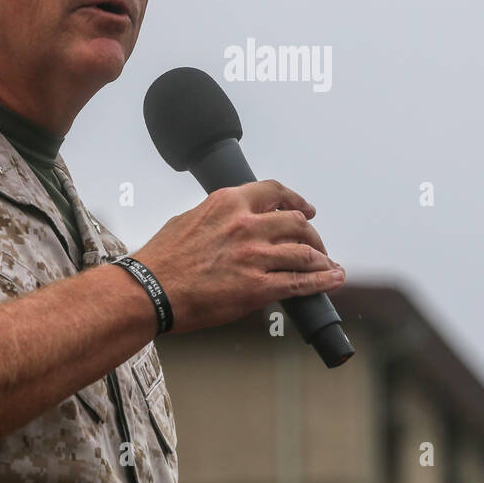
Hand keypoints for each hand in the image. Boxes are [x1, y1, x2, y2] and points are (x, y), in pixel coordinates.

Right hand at [129, 179, 344, 332]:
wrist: (150, 290)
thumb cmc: (162, 259)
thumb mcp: (189, 219)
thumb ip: (218, 217)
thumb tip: (231, 222)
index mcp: (228, 203)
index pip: (274, 192)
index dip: (296, 200)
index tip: (306, 208)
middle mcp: (246, 225)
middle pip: (296, 223)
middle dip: (312, 234)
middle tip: (316, 244)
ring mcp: (255, 255)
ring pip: (304, 252)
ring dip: (322, 259)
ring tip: (329, 265)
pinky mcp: (258, 286)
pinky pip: (301, 282)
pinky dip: (323, 280)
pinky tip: (334, 279)